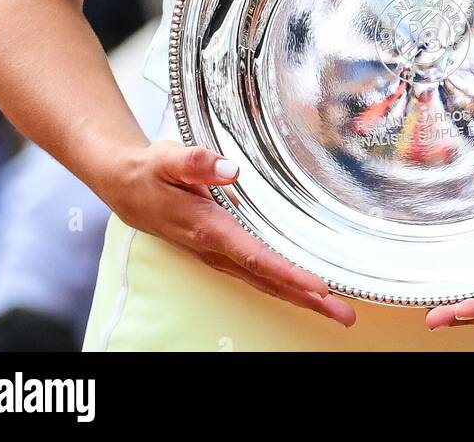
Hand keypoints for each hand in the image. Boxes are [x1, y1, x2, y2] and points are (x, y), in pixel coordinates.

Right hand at [111, 140, 355, 327]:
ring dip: (300, 297)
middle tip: (345, 314)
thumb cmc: (152, 172)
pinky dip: (284, 285)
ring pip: (264, 282)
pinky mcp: (221, 252)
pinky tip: (303, 290)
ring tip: (336, 310)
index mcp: (209, 228)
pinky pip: (257, 274)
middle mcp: (216, 249)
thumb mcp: (167, 159)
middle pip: (267, 280)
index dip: (289, 273)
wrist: (128, 188)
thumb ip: (197, 162)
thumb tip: (230, 169)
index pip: (255, 257)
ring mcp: (218, 255)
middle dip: (306, 298)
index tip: (319, 287)